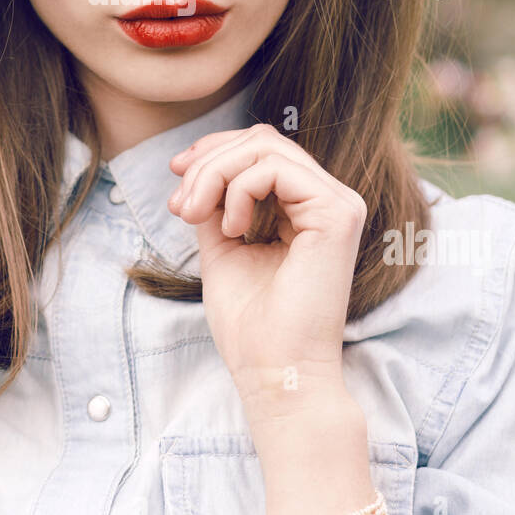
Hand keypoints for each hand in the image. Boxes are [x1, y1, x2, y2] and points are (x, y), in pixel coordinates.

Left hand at [167, 123, 366, 425]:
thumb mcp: (223, 248)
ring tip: (195, 215)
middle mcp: (331, 200)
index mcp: (309, 208)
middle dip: (209, 162)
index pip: (264, 149)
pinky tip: (232, 229)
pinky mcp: (337, 214)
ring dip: (215, 175)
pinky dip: (237, 189)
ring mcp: (339, 204)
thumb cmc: (252, 326)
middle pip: (263, 140)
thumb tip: (198, 167)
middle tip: (180, 205)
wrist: (275, 373)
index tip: (176, 175)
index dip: (215, 151)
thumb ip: (217, 204)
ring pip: (265, 148)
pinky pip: (274, 169)